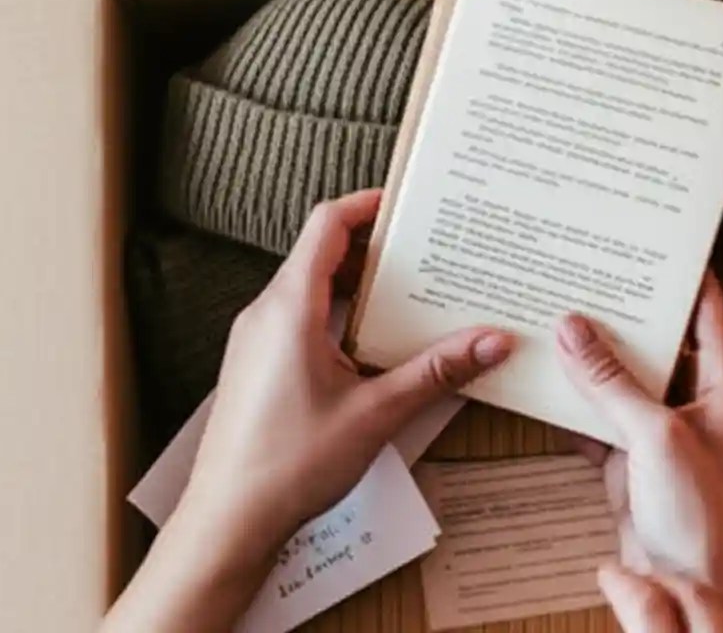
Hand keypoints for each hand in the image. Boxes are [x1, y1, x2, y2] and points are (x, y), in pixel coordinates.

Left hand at [103, 189, 513, 632]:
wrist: (229, 519)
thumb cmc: (290, 465)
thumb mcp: (377, 413)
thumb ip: (437, 371)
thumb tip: (493, 341)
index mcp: (289, 308)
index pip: (328, 225)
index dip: (368, 205)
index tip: (408, 203)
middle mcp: (267, 314)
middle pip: (323, 253)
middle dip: (377, 249)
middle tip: (427, 250)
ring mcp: (259, 340)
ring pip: (313, 289)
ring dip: (361, 286)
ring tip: (414, 294)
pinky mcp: (260, 366)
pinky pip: (303, 320)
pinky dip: (342, 316)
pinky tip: (378, 344)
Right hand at [556, 274, 722, 630]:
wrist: (690, 589)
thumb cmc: (707, 520)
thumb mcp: (659, 436)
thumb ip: (614, 384)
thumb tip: (575, 332)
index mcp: (722, 387)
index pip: (709, 314)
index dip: (687, 276)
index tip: (657, 241)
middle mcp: (694, 404)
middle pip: (658, 344)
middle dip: (624, 314)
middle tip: (587, 273)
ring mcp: (658, 433)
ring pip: (621, 382)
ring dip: (591, 360)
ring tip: (555, 317)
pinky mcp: (628, 462)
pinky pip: (596, 421)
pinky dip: (572, 405)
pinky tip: (545, 383)